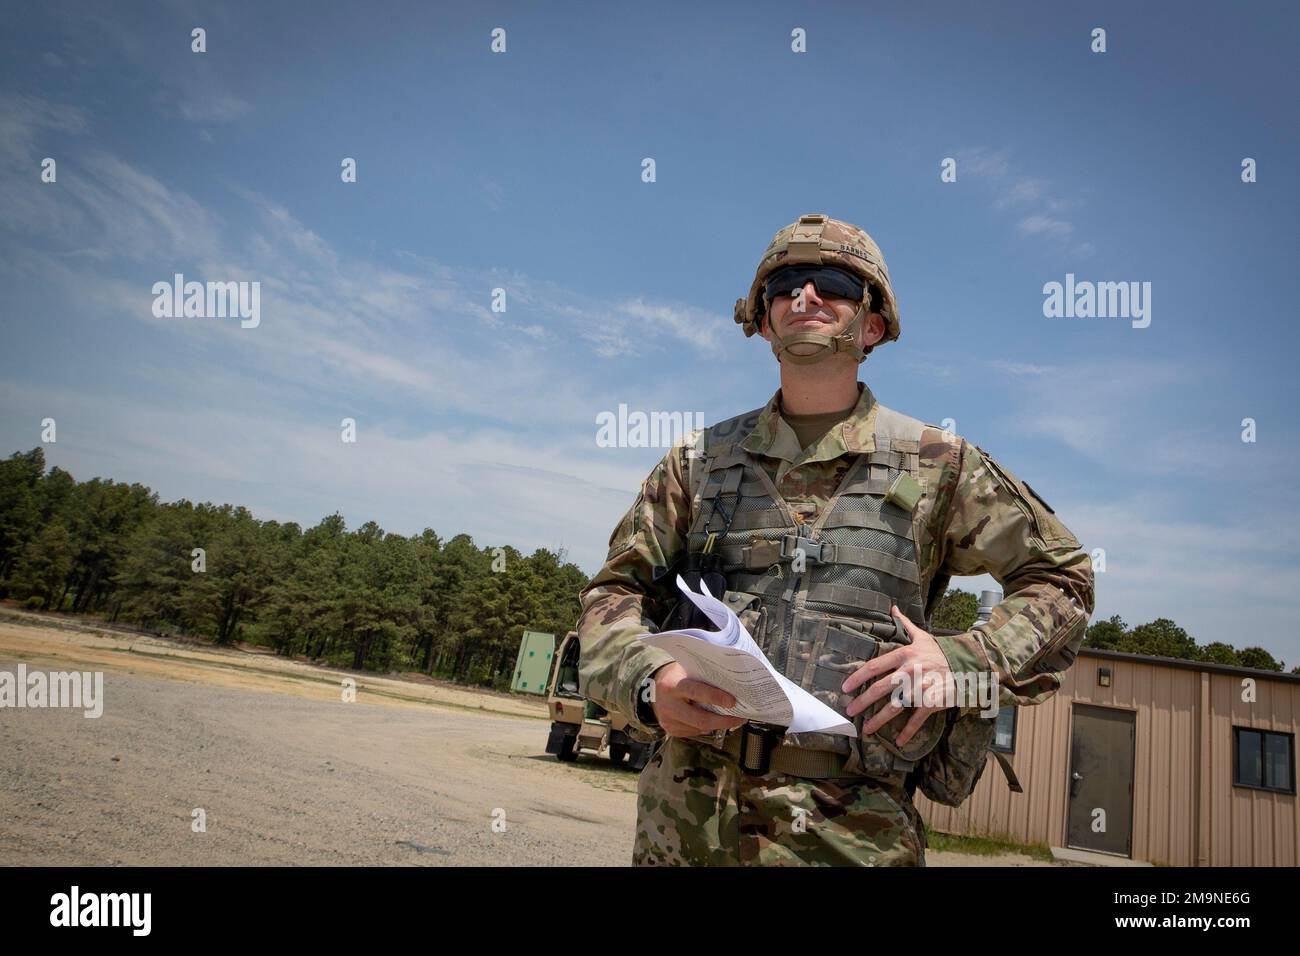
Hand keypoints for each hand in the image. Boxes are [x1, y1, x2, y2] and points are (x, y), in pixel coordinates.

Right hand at [649, 662, 747, 737]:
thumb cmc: (675, 676)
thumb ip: (702, 677)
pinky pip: (694, 732)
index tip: (733, 701)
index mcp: (673, 685)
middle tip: (740, 718)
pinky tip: (714, 721)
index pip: (696, 692)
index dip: (715, 697)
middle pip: (700, 718)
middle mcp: (669, 705)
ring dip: (718, 725)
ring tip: (732, 718)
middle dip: (723, 720)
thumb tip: (730, 684)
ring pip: (699, 728)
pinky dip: (706, 727)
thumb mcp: (685, 671)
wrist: (650, 690)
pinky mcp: (670, 730)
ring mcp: (668, 720)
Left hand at [841, 606, 952, 747]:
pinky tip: (900, 742)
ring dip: (879, 720)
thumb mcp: (922, 636)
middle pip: (880, 689)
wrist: (967, 663)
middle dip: (862, 701)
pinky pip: (917, 719)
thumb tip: (893, 608)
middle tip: (849, 711)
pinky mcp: (932, 701)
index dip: (857, 677)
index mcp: (904, 655)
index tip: (845, 688)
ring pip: (895, 707)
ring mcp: (920, 688)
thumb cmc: (940, 651)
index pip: (874, 667)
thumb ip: (905, 624)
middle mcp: (909, 672)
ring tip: (866, 729)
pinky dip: (908, 732)